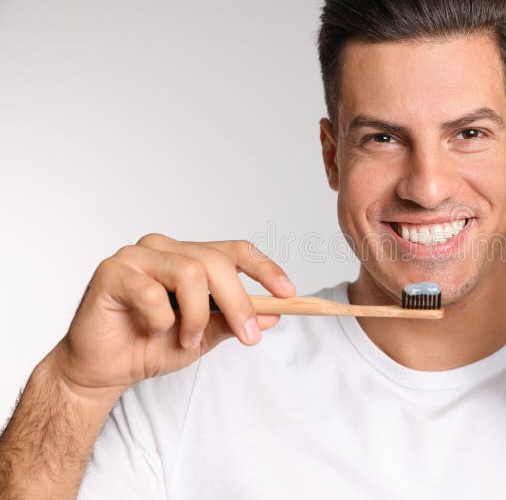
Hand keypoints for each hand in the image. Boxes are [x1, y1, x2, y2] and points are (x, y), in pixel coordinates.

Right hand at [51, 233, 294, 401]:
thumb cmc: (150, 346)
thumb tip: (275, 313)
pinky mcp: (112, 271)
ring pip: (190, 272)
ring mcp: (136, 255)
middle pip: (217, 262)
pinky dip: (161, 319)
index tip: (288, 294)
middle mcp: (164, 248)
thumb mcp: (204, 336)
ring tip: (186, 339)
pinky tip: (151, 330)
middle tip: (249, 336)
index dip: (265, 269)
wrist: (103, 371)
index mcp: (188, 256)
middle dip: (240, 303)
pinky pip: (152, 292)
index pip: (235, 250)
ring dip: (196, 316)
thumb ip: (234, 321)